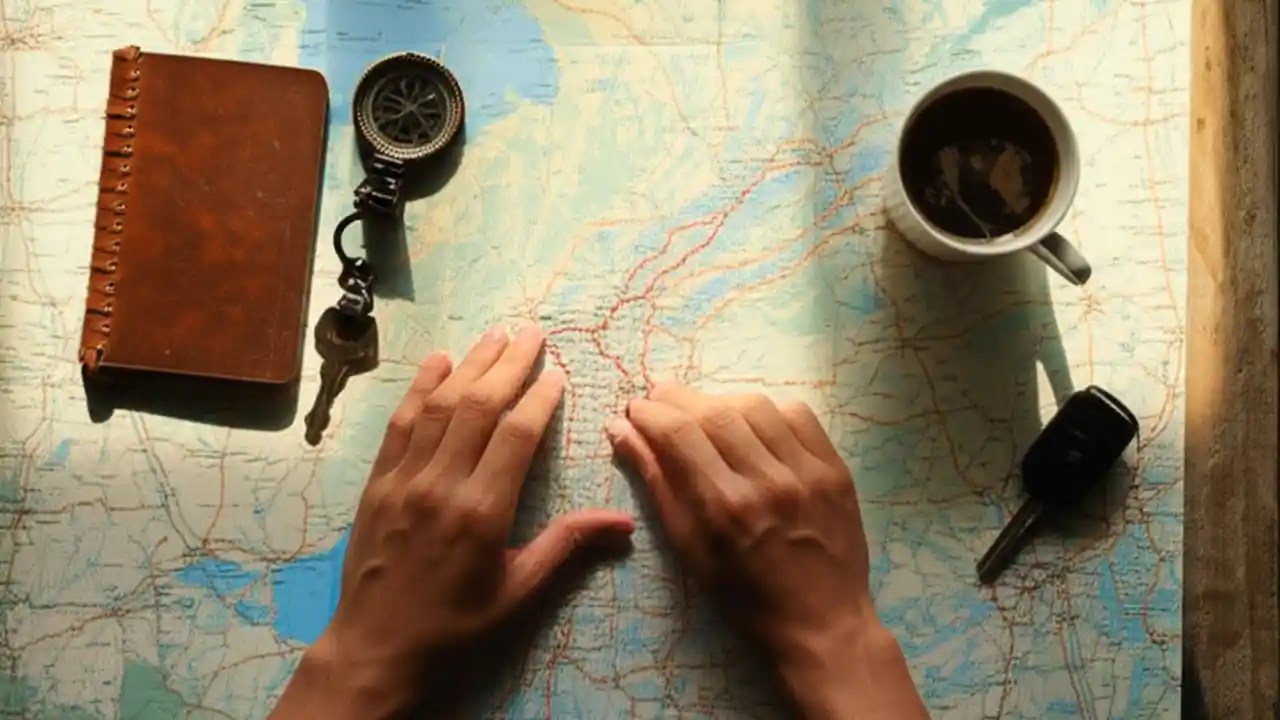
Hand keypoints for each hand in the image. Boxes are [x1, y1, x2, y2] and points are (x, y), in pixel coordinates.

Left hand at [271, 325, 634, 719]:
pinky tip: (437, 360)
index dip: (538, 398)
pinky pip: (401, 423)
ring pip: (440, 406)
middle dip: (507, 365)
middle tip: (531, 332)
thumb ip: (566, 547)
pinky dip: (420, 387)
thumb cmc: (457, 624)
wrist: (377, 646)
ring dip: (469, 365)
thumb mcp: (519, 592)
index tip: (556, 373)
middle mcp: (442, 485)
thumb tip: (623, 522)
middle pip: (478, 407)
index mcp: (482, 513)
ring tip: (495, 334)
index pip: (515, 436)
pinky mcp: (378, 482)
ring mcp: (405, 480)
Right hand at [607, 383, 925, 719]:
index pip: (678, 433)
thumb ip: (657, 485)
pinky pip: (798, 415)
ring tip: (704, 413)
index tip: (636, 410)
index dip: (650, 413)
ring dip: (720, 401)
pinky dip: (768, 411)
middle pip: (714, 412)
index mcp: (723, 508)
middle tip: (659, 399)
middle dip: (677, 398)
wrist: (823, 623)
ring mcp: (807, 472)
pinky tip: (753, 425)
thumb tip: (621, 431)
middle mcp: (766, 482)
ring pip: (755, 406)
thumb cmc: (745, 597)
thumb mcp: (690, 549)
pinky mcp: (835, 469)